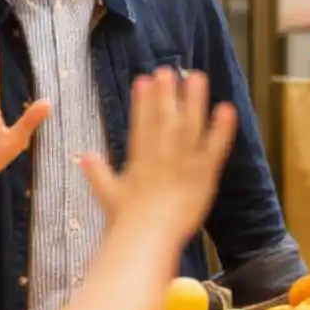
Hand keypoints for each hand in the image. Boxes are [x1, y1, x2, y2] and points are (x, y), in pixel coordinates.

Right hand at [81, 68, 235, 242]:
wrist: (147, 239)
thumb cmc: (127, 222)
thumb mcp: (108, 196)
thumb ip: (98, 173)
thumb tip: (83, 156)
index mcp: (139, 160)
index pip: (141, 124)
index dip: (142, 101)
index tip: (143, 79)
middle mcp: (161, 157)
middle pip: (165, 119)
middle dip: (166, 93)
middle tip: (167, 70)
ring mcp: (183, 164)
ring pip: (190, 126)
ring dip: (194, 100)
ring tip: (196, 77)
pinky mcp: (204, 175)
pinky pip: (214, 148)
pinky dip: (221, 129)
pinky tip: (226, 109)